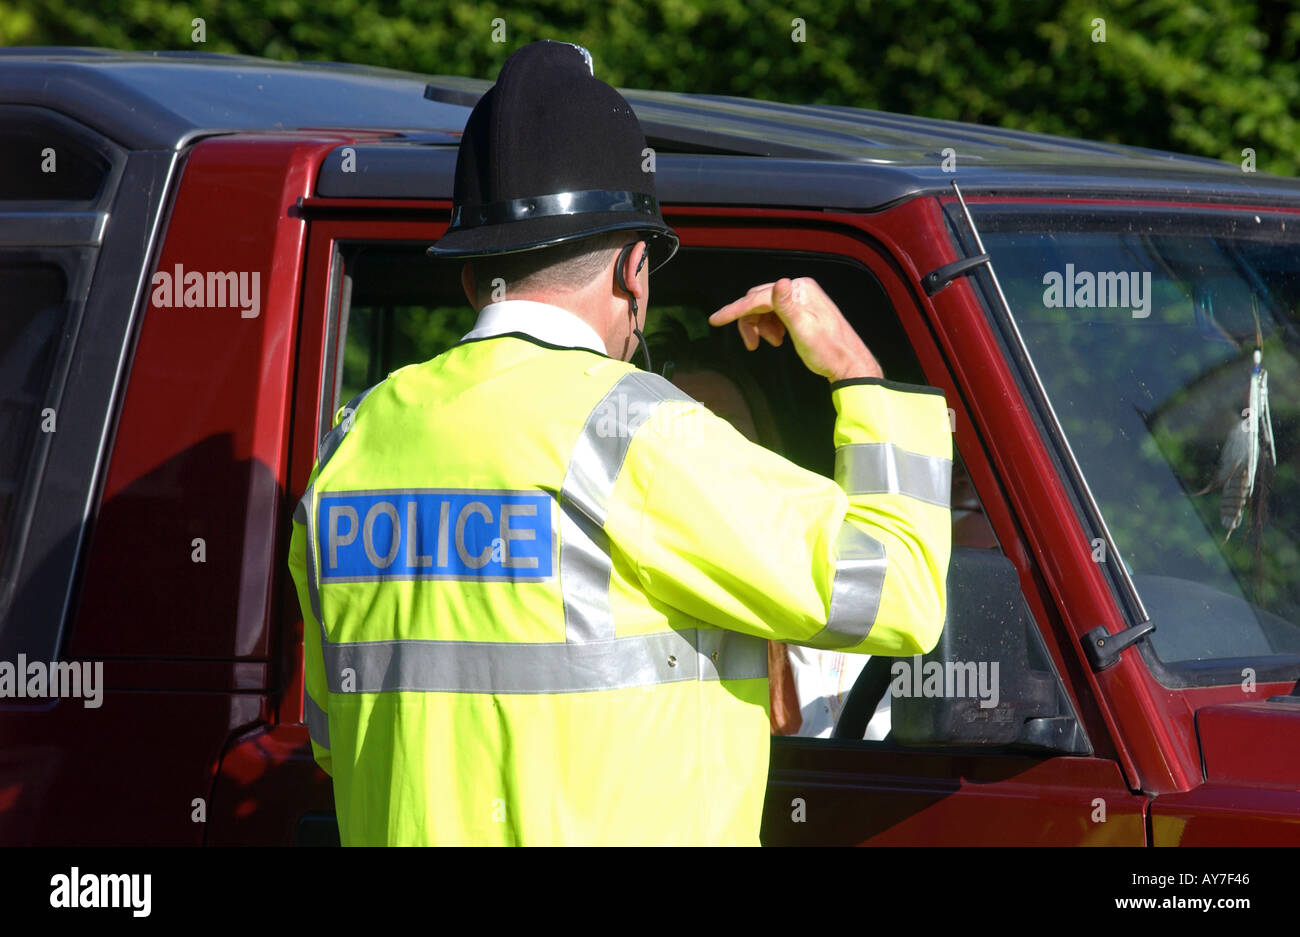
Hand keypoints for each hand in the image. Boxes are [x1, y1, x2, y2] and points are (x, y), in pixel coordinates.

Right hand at [708, 277, 882, 381]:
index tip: (715, 321)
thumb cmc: (828, 351)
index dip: (735, 310)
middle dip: (750, 322)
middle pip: (759, 300)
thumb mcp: (805, 331)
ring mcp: (801, 298)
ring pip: (765, 308)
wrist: (849, 364)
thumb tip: (780, 282)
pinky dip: (769, 327)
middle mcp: (800, 289)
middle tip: (752, 345)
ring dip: (760, 326)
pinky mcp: (802, 309)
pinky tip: (777, 340)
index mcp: (800, 290)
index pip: (759, 297)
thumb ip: (788, 307)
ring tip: (770, 344)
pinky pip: (775, 314)